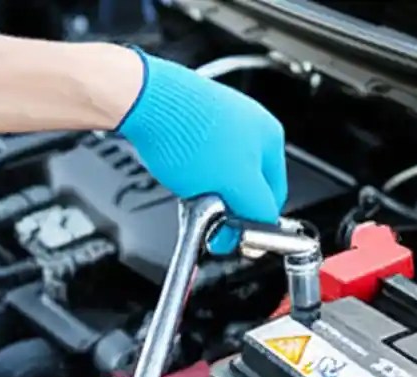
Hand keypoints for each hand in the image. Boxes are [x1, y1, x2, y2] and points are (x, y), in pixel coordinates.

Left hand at [118, 49, 287, 253]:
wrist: (143, 101)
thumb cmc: (187, 132)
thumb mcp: (236, 185)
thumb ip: (257, 209)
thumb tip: (264, 223)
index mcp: (270, 136)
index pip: (273, 196)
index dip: (254, 222)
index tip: (235, 236)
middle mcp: (248, 124)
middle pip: (247, 185)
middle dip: (229, 206)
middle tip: (211, 219)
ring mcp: (220, 121)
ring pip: (221, 175)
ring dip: (207, 192)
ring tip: (190, 193)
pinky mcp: (192, 121)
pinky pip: (198, 161)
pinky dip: (190, 175)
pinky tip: (178, 176)